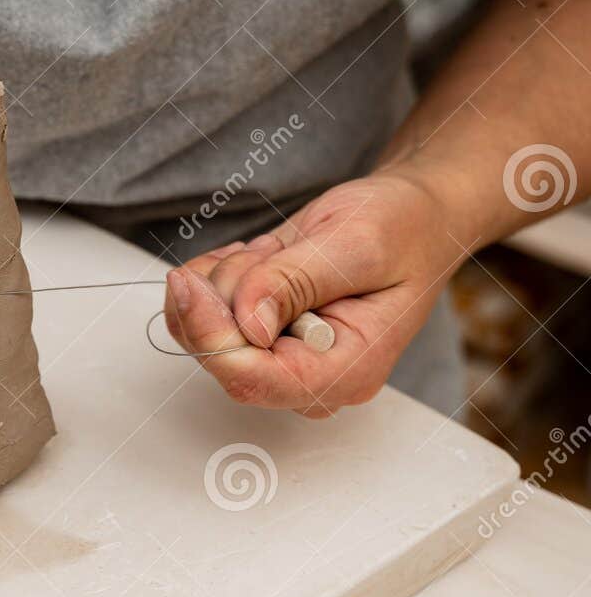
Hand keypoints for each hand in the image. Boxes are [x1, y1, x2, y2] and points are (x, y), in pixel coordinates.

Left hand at [163, 173, 464, 417]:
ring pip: (204, 328)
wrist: (410, 217)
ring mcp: (278, 360)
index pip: (253, 380)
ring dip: (228, 276)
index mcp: (344, 373)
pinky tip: (261, 259)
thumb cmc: (402, 230)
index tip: (187, 284)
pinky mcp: (256, 338)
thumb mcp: (355, 244)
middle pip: (221, 353)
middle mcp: (306, 379)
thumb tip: (247, 324)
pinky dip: (218, 275)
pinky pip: (201, 313)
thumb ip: (296, 283)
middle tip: (276, 251)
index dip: (211, 336)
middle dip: (229, 289)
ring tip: (282, 253)